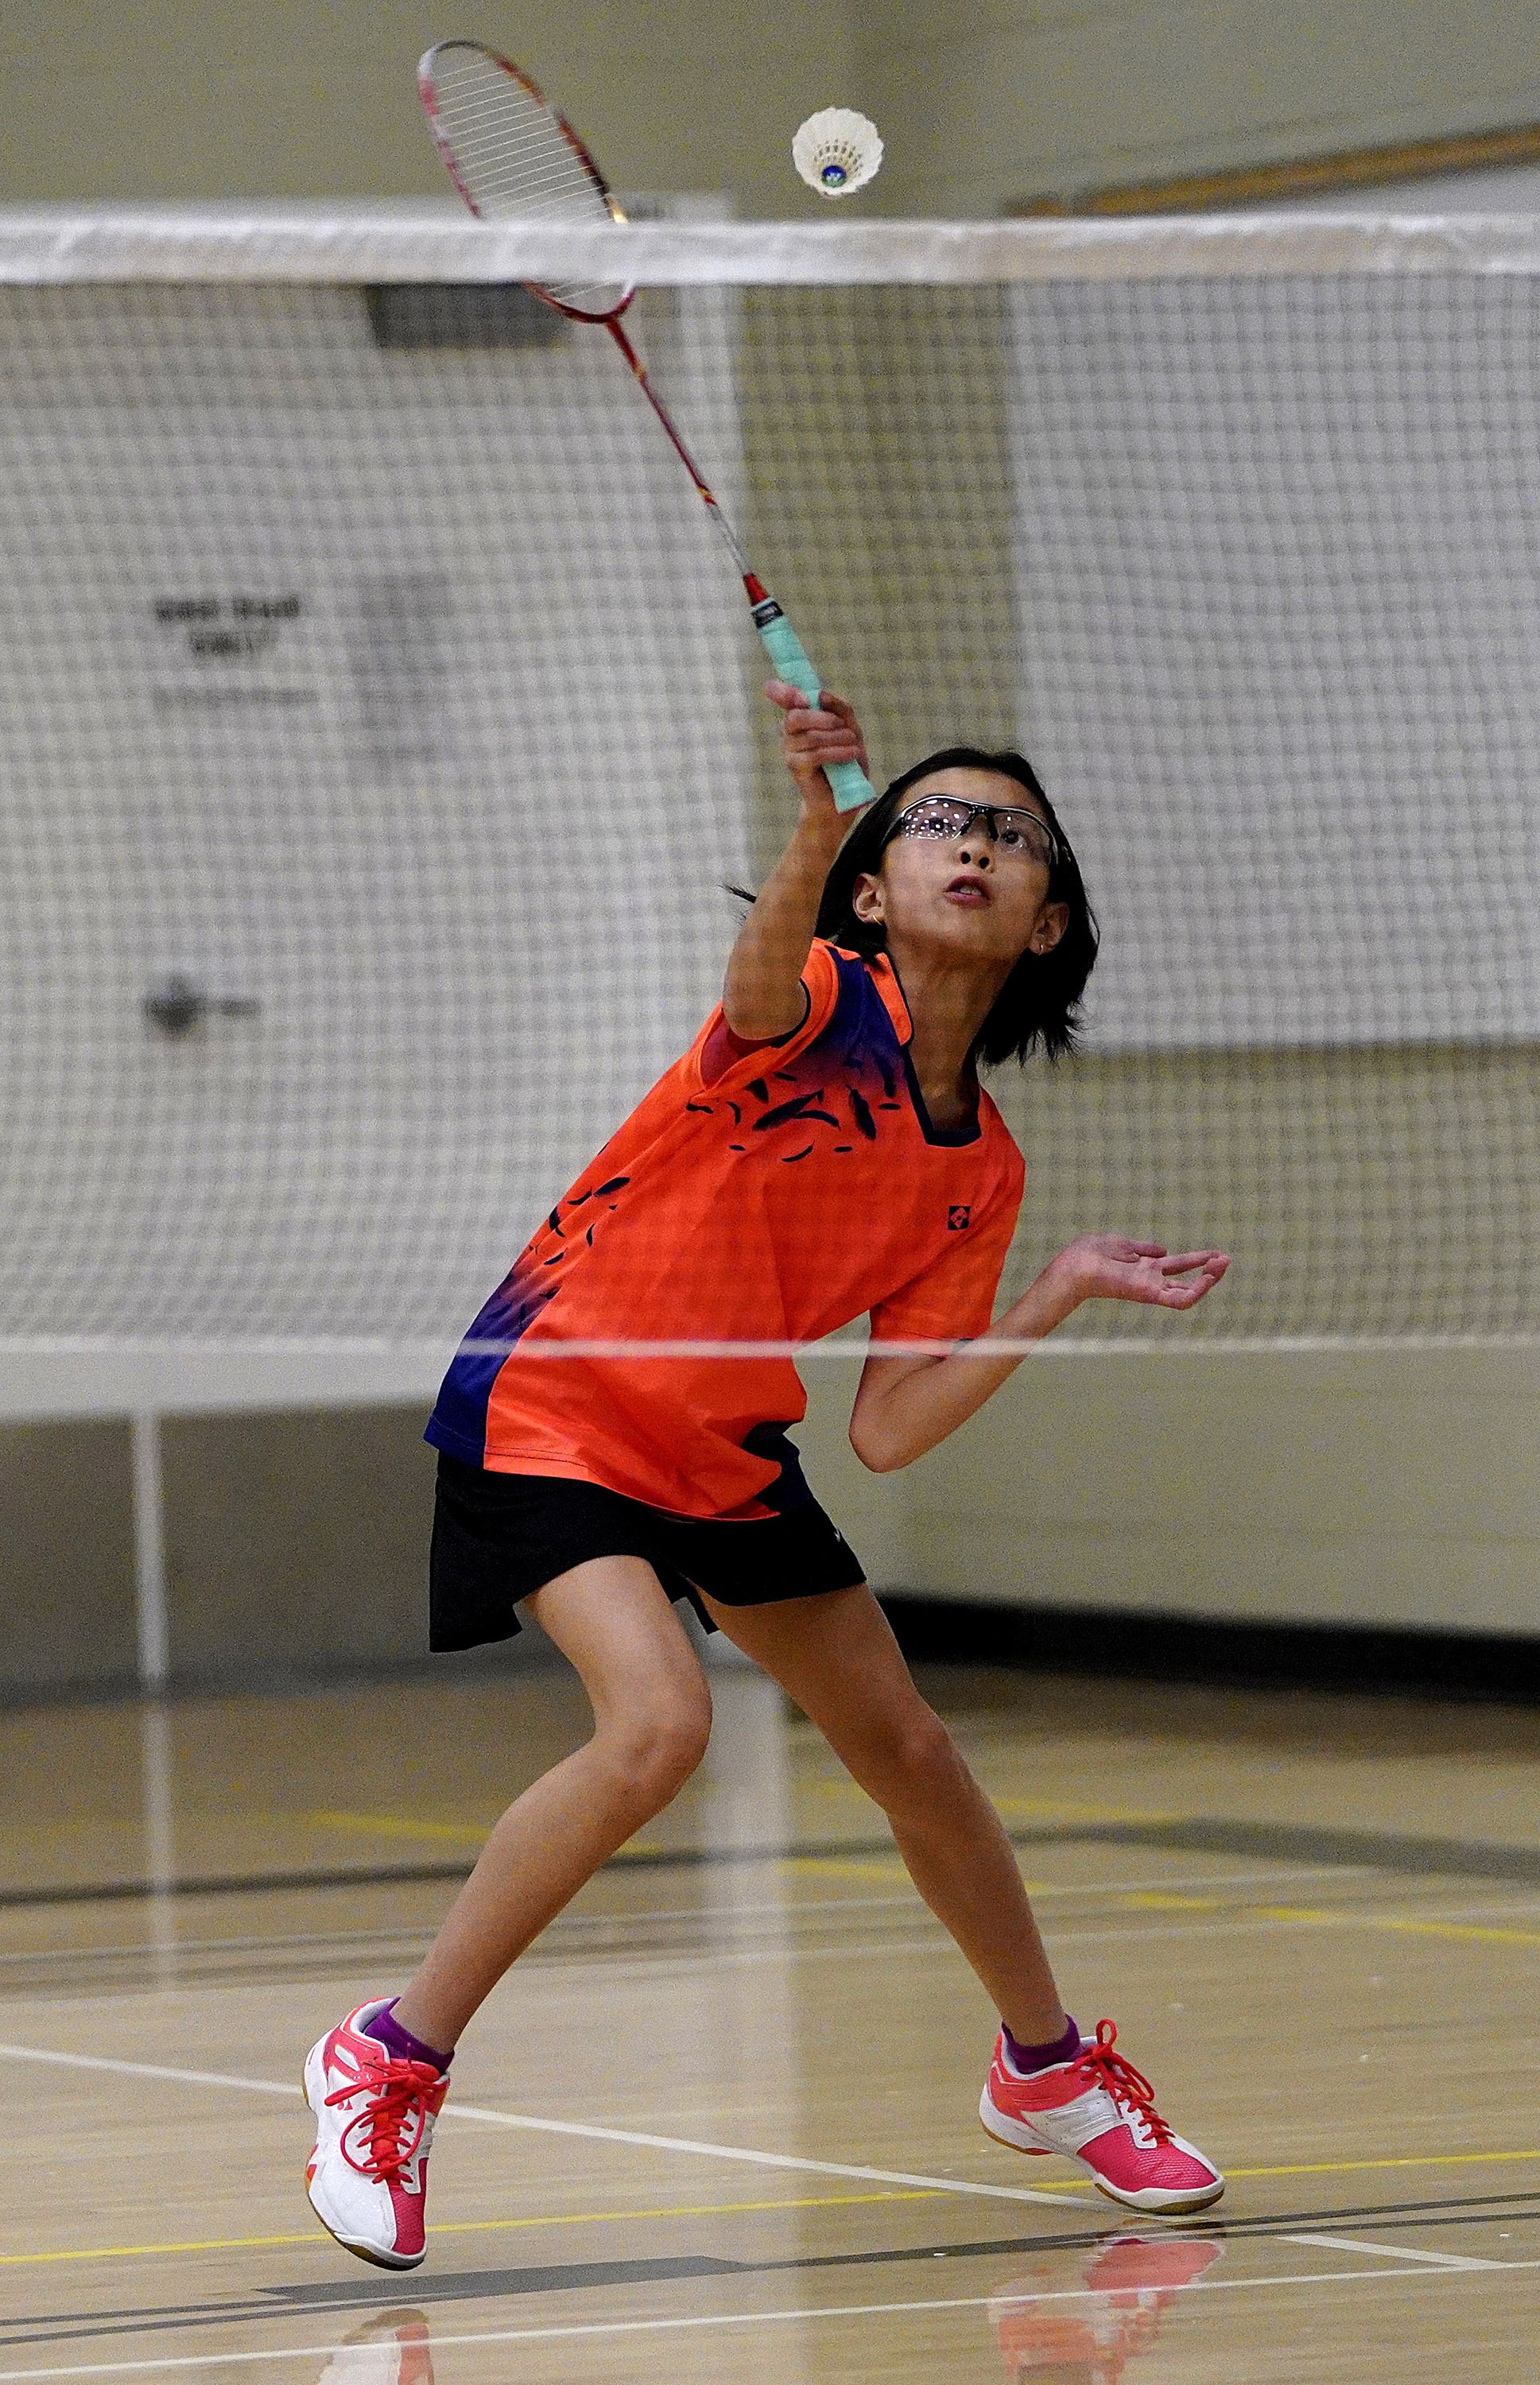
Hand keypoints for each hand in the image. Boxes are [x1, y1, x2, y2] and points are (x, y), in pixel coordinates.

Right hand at [764, 679, 870, 833]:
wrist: (843, 799)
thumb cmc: (845, 762)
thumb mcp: (850, 730)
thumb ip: (840, 709)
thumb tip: (821, 695)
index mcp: (799, 718)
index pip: (781, 696)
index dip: (783, 690)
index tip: (802, 695)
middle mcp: (789, 732)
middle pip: (796, 715)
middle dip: (823, 718)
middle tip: (843, 727)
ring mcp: (789, 751)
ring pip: (810, 735)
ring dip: (838, 738)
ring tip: (854, 746)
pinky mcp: (795, 768)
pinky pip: (816, 753)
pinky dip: (838, 752)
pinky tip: (852, 754)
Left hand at [1048, 1234, 1229, 1311]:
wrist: (1076, 1265)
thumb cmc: (1089, 1253)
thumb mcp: (1121, 1244)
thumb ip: (1143, 1248)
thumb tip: (1164, 1250)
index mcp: (1144, 1267)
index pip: (1176, 1266)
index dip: (1196, 1260)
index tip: (1215, 1254)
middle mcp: (1150, 1280)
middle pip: (1186, 1279)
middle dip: (1208, 1271)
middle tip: (1227, 1259)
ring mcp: (1150, 1289)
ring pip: (1187, 1293)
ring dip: (1208, 1280)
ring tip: (1223, 1264)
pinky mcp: (1149, 1296)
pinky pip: (1179, 1300)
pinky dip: (1197, 1290)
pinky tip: (1209, 1278)